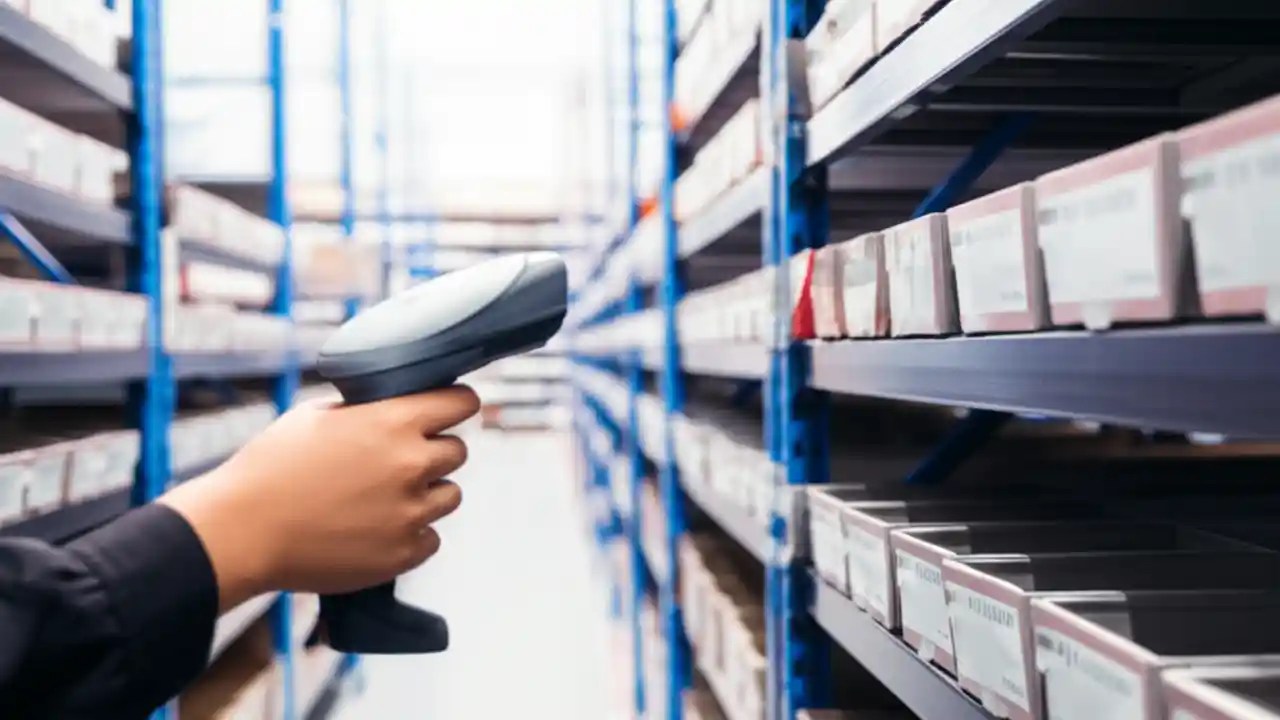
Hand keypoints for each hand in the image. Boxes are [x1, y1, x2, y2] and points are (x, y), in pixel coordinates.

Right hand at [160, 385, 479, 611]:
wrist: (243, 530)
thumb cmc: (272, 467)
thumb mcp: (318, 414)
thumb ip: (368, 409)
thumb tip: (394, 406)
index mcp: (395, 421)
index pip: (462, 402)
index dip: (457, 405)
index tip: (451, 410)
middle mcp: (412, 464)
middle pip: (458, 452)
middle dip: (433, 453)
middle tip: (398, 462)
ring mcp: (411, 512)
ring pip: (449, 497)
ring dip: (426, 495)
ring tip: (382, 499)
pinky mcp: (404, 553)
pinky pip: (430, 538)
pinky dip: (411, 534)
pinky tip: (375, 530)